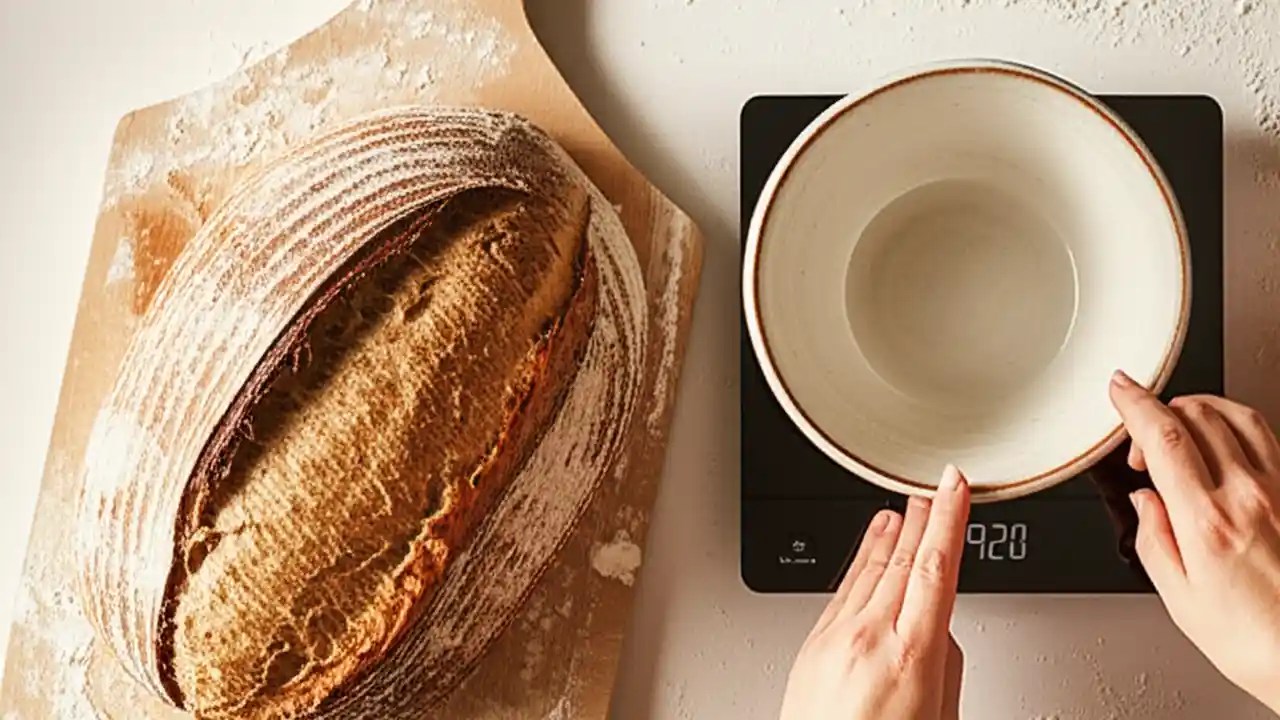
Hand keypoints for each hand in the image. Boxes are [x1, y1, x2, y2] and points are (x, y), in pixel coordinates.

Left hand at [779, 466, 970, 719]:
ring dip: (888, 536)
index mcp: (911, 654)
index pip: (936, 567)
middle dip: (922, 519)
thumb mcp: (941, 717)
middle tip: (934, 487)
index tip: (956, 485)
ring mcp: (833, 641)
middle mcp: (867, 638)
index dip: (949, 518)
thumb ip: (945, 667)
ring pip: (868, 572)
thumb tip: (940, 629)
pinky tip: (866, 555)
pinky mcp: (810, 649)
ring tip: (902, 509)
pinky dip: (859, 566)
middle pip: (901, 561)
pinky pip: (841, 594)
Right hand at [1109, 371, 1279, 712]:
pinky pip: (1265, 435)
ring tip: (1178, 427)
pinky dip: (1233, 422)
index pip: (1164, 437)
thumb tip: (1143, 502)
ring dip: (1199, 407)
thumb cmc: (1254, 640)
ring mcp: (1279, 491)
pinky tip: (1220, 439)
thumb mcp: (1181, 599)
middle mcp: (1249, 497)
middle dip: (1159, 410)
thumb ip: (1153, 538)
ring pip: (1236, 415)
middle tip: (1141, 439)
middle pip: (1198, 414)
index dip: (1135, 403)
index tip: (1120, 389)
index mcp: (1208, 522)